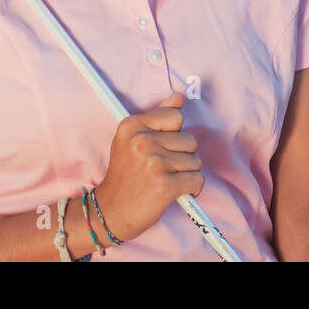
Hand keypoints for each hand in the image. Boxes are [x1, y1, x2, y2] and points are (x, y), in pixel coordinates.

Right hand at [92, 90, 203, 242]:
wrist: (110, 211)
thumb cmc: (124, 175)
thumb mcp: (131, 140)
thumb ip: (157, 117)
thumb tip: (178, 96)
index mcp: (132, 125)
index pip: (176, 116)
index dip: (174, 134)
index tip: (163, 147)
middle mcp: (142, 141)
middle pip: (189, 140)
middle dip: (182, 156)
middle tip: (164, 168)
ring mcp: (153, 163)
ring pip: (195, 161)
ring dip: (187, 173)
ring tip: (168, 179)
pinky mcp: (165, 186)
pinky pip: (197, 179)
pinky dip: (192, 188)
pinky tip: (177, 191)